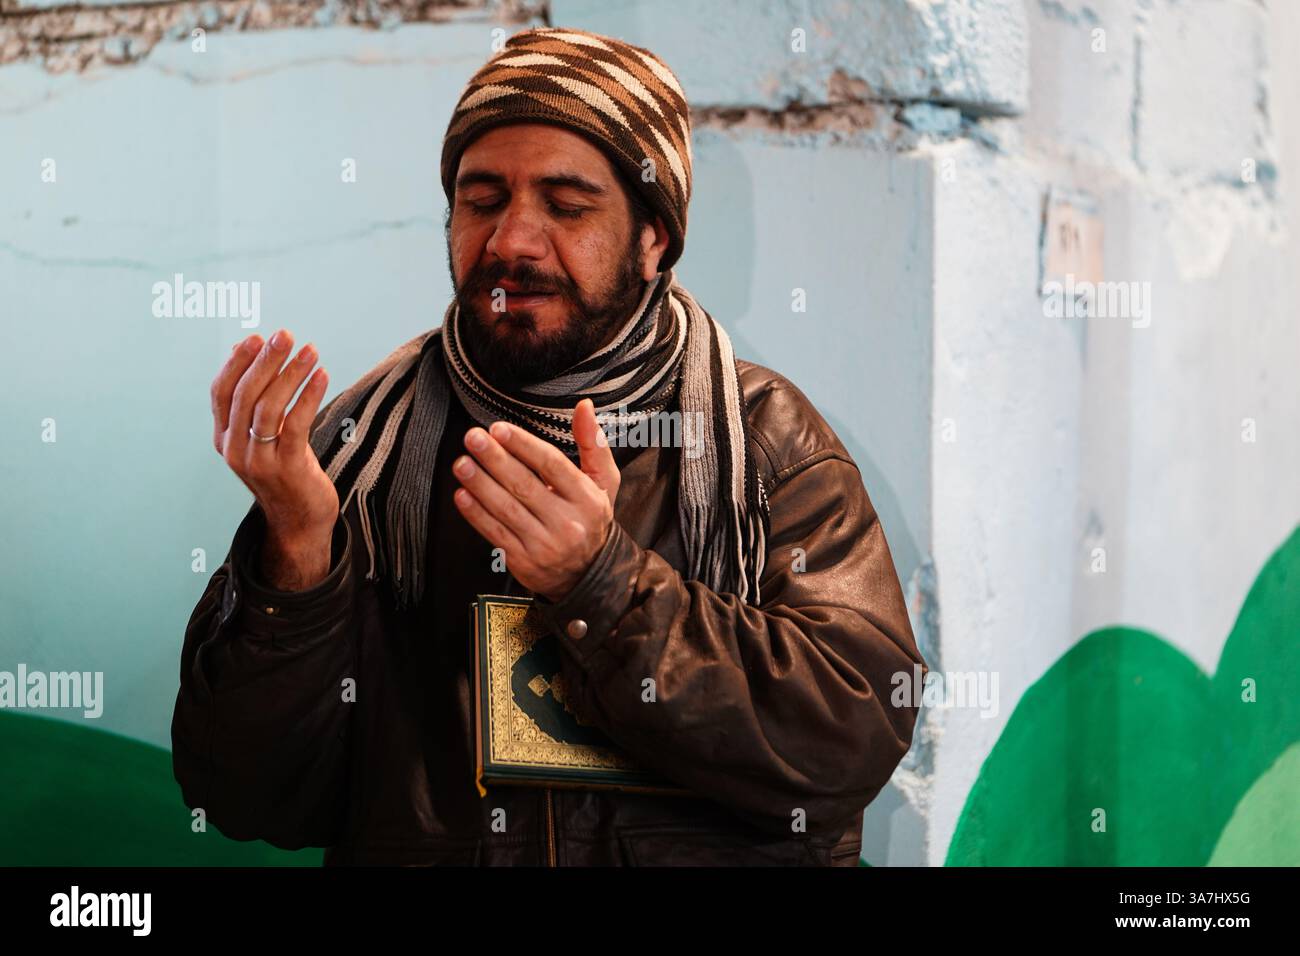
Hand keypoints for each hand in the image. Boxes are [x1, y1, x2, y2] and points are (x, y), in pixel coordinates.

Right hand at [211, 329, 338, 587]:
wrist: (299, 521)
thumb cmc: (285, 470)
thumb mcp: (263, 433)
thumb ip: (252, 396)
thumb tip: (242, 347)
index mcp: (224, 438)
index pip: (220, 392)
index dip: (236, 362)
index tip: (256, 337)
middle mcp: (235, 449)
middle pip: (244, 395)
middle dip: (265, 361)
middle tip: (285, 335)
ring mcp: (258, 460)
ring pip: (268, 408)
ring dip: (290, 374)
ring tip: (311, 351)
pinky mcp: (286, 468)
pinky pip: (295, 425)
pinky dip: (308, 397)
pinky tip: (322, 377)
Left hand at [452, 398, 619, 600]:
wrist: (588, 575)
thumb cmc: (591, 519)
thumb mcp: (604, 482)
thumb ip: (593, 443)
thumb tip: (584, 406)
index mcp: (587, 498)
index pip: (552, 466)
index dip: (523, 446)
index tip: (499, 429)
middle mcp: (567, 522)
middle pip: (525, 485)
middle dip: (495, 459)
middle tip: (473, 438)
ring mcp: (544, 544)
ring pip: (506, 509)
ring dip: (480, 484)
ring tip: (462, 463)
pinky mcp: (524, 561)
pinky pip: (495, 533)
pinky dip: (476, 514)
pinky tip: (462, 494)